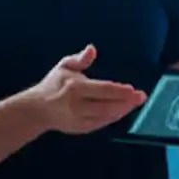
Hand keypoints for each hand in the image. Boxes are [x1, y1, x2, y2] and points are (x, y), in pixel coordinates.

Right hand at [29, 45, 145, 133]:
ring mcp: (79, 119)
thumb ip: (80, 59)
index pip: (101, 90)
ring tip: (135, 103)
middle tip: (141, 97)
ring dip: (122, 110)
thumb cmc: (53, 84)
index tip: (132, 89)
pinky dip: (113, 117)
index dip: (118, 91)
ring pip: (105, 116)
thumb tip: (92, 49)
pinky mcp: (80, 129)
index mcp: (74, 88)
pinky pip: (100, 124)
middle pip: (106, 105)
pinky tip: (122, 110)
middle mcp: (77, 105)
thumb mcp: (64, 67)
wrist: (37, 109)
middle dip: (126, 102)